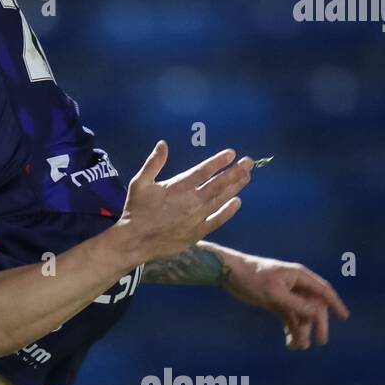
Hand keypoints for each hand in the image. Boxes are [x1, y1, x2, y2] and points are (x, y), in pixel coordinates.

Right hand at [121, 141, 251, 259]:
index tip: (231, 153)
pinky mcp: (198, 231)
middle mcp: (192, 200)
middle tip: (248, 162)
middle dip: (235, 171)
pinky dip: (228, 211)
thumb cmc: (136, 210)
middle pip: (218, 183)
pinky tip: (237, 202)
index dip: (218, 161)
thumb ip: (153, 163)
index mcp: (178, 186)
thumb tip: (163, 144)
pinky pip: (217, 219)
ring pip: (221, 199)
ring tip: (247, 177)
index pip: (203, 170)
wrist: (135, 240)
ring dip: (235, 187)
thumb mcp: (139, 183)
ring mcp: (197, 217)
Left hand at [216, 249, 350, 349]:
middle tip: (320, 342)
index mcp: (299, 276)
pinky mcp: (276, 303)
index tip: (344, 316)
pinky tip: (290, 342)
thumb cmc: (252, 277)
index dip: (335, 303)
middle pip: (314, 307)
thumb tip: (316, 314)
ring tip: (297, 347)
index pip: (323, 290)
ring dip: (301, 331)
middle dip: (317, 324)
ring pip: (301, 315)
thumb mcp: (274, 292)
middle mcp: (296, 285)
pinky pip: (289, 318)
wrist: (230, 274)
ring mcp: (287, 294)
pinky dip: (291, 330)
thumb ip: (296, 304)